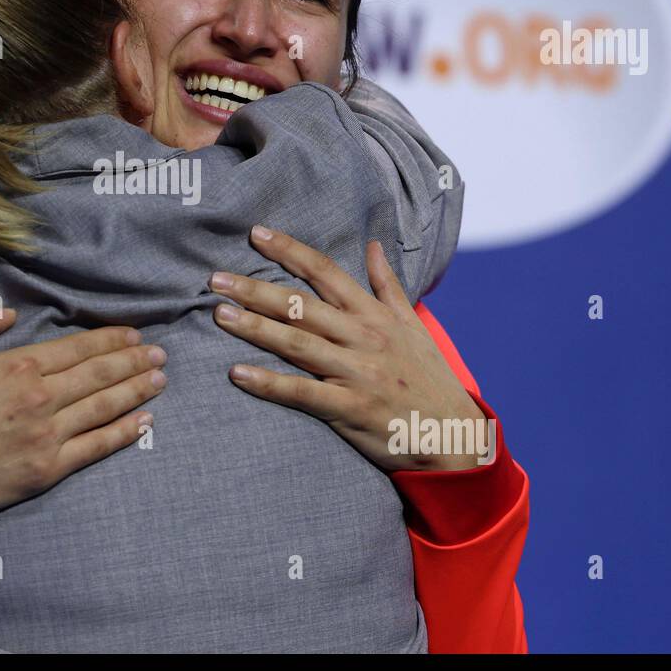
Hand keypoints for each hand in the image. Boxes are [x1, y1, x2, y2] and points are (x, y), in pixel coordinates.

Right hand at [0, 303, 165, 513]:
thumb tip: (11, 314)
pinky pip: (94, 448)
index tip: (133, 334)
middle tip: (159, 354)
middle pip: (99, 374)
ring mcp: (46, 436)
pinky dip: (123, 433)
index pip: (77, 348)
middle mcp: (40, 398)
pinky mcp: (46, 469)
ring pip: (103, 407)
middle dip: (134, 361)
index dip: (110, 339)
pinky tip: (144, 422)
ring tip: (160, 379)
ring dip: (136, 391)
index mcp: (18, 366)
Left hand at [209, 227, 485, 471]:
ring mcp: (357, 373)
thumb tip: (373, 245)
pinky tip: (238, 373)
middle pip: (301, 306)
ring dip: (255, 328)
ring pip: (297, 344)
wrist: (455, 436)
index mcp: (374, 315)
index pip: (326, 272)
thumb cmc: (430, 378)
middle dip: (256, 289)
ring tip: (219, 314)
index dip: (289, 251)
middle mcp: (363, 337)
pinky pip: (302, 393)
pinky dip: (269, 383)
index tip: (256, 234)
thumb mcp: (414, 324)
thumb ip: (387, 285)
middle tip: (216, 278)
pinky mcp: (351, 408)